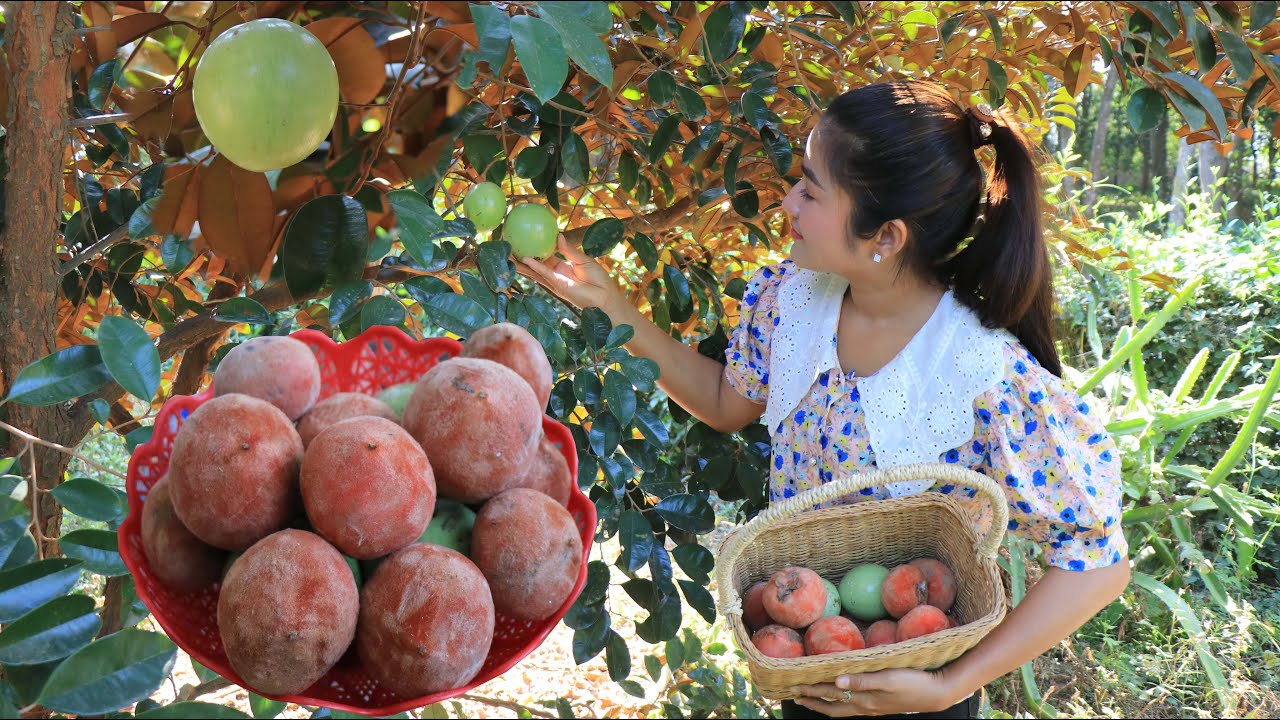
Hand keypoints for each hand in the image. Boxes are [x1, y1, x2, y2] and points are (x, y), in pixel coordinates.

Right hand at [517, 234, 627, 313]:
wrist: (606, 296)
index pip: (546, 257)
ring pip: (535, 272)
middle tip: (509, 250)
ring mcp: (556, 281)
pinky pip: (545, 274)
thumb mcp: (583, 260)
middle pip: (536, 266)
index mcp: (563, 267)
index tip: (524, 242)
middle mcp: (556, 274)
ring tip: (508, 257)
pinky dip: (536, 267)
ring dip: (522, 265)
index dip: (536, 250)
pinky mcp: (558, 286)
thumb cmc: (599, 279)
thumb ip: (569, 250)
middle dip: (522, 260)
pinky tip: (526, 260)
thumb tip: (558, 235)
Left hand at [791, 667, 963, 716]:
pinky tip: (838, 699)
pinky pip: (851, 707)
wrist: (935, 693)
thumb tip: (836, 682)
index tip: (795, 685)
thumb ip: (862, 680)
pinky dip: (838, 704)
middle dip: (812, 700)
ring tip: (809, 698)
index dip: (812, 690)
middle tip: (794, 694)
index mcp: (864, 699)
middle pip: (831, 707)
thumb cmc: (913, 682)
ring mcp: (872, 708)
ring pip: (841, 709)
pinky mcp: (879, 705)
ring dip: (823, 704)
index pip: (831, 694)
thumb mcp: (888, 678)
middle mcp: (865, 706)